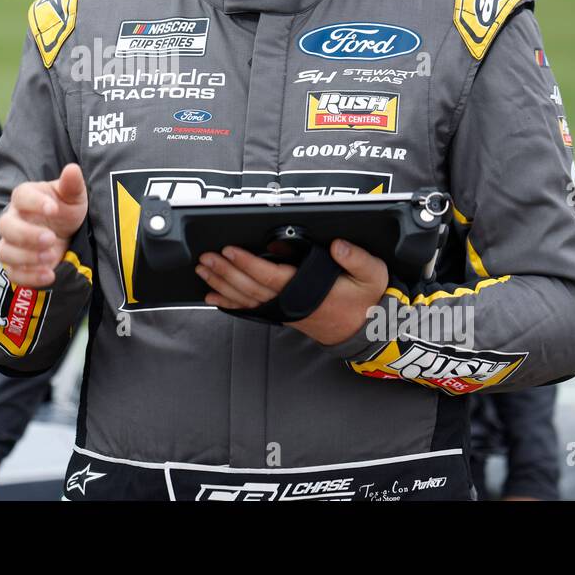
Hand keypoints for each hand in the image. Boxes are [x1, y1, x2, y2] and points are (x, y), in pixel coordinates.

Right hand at [0, 164, 87, 288]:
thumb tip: (72, 169)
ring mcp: (11, 243)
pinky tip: (49, 275)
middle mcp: (13, 220)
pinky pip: (13, 273)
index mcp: (25, 198)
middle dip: (27, 235)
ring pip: (5, 252)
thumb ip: (71, 185)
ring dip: (27, 257)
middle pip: (6, 226)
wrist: (65, 235)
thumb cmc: (64, 211)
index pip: (20, 196)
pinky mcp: (16, 265)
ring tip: (51, 258)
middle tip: (51, 238)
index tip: (53, 209)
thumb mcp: (73, 197)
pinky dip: (29, 277)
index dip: (34, 202)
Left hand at [196, 239, 387, 344]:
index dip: (248, 263)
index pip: (271, 275)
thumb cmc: (366, 300)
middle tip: (206, 257)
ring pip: (246, 297)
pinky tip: (214, 296)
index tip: (231, 250)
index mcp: (307, 291)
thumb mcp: (372, 275)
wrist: (365, 330)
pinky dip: (230, 302)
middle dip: (225, 271)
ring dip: (222, 283)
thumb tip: (338, 244)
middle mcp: (290, 302)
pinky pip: (250, 308)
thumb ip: (356, 258)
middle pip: (250, 287)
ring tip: (203, 270)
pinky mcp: (281, 312)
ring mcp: (283, 309)